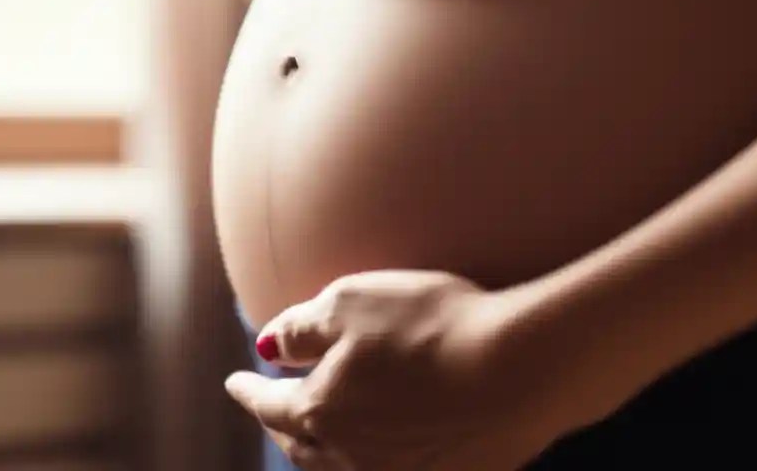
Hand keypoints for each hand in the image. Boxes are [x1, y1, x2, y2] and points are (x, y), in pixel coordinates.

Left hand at [224, 270, 590, 469]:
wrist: (521, 369)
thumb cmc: (430, 326)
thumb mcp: (350, 303)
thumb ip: (300, 327)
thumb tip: (267, 345)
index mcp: (322, 411)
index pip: (269, 405)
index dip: (248, 392)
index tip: (234, 382)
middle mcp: (355, 455)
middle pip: (302, 445)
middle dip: (281, 426)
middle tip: (271, 410)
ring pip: (343, 467)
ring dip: (322, 449)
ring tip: (317, 431)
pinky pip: (392, 470)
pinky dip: (371, 458)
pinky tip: (382, 445)